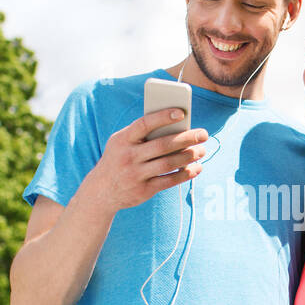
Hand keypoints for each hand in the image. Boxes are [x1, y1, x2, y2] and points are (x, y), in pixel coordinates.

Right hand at [90, 108, 207, 210]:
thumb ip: (142, 134)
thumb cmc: (118, 159)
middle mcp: (128, 157)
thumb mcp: (121, 143)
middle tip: (203, 134)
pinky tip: (197, 168)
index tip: (182, 112)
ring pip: (168, 163)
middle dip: (186, 138)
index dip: (163, 117)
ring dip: (189, 156)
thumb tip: (176, 125)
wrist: (101, 191)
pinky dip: (185, 174)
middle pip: (162, 145)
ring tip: (202, 150)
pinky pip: (169, 181)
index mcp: (123, 139)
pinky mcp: (143, 190)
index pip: (144, 124)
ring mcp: (135, 175)